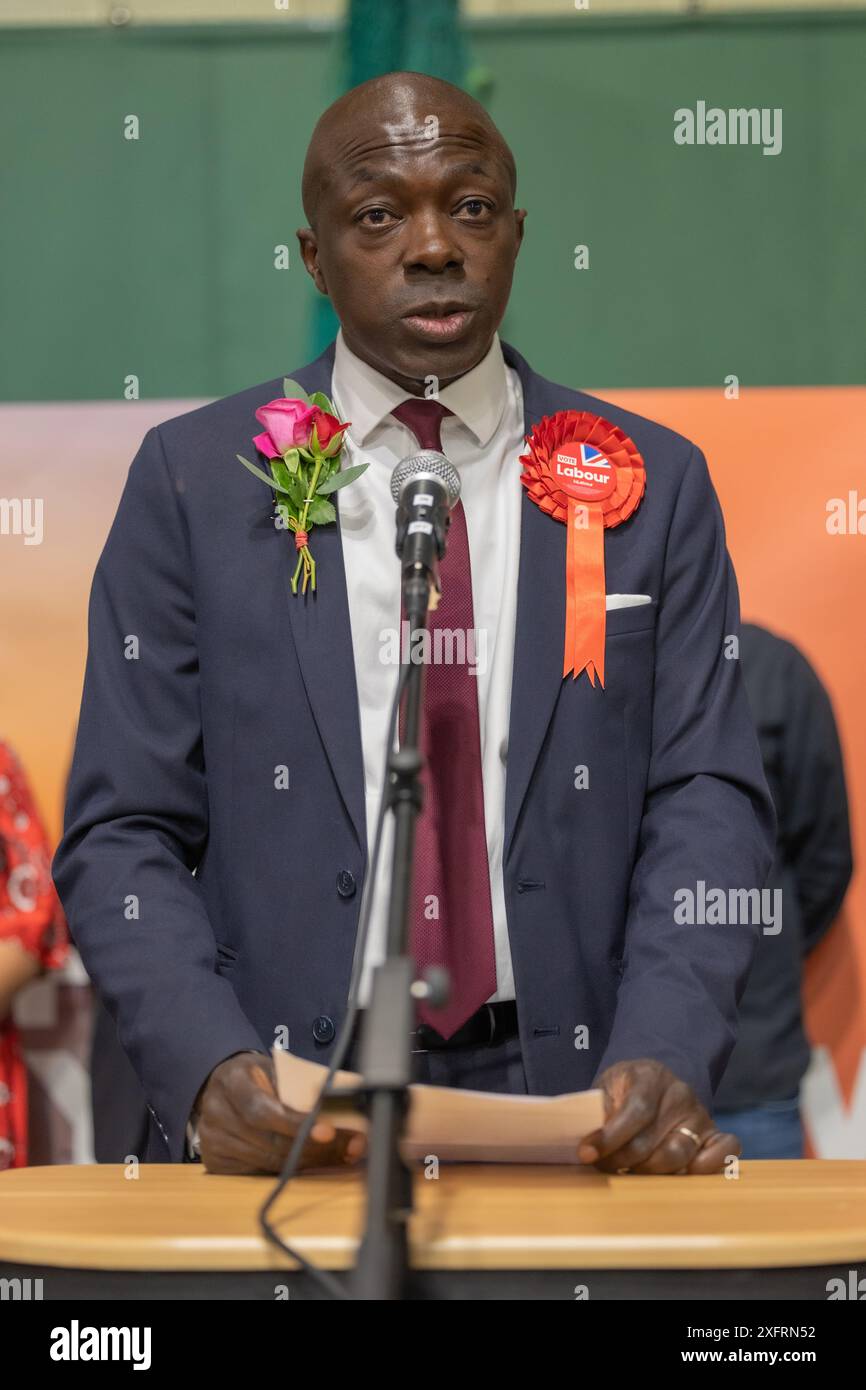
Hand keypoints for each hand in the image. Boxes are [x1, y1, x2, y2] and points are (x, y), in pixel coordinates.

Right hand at [197, 1051, 366, 1175]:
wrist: (222, 1085)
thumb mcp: (275, 1069)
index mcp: (232, 1081)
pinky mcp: (214, 1161)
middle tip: (347, 1146)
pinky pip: (258, 1172)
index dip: (296, 1124)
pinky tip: (311, 1162)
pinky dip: (288, 1170)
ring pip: (267, 1161)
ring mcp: (211, 1139)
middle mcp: (216, 1111)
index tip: (328, 1131)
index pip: (263, 1110)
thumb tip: (342, 1109)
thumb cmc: (258, 1077)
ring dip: (307, 1161)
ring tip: (338, 1155)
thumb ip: (301, 1087)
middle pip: (268, 1141)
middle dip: (313, 1147)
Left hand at [578, 1059, 738, 1174]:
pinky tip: (679, 1174)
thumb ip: (598, 1109)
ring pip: (679, 1154)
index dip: (610, 1136)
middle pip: (652, 1139)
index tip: (587, 1153)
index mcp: (651, 1076)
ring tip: (629, 1170)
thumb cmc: (624, 1090)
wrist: (652, 1083)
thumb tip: (588, 1140)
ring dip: (649, 1170)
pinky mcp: (715, 1135)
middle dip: (622, 1159)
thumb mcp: (606, 1088)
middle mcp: (680, 1094)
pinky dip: (707, 1166)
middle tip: (603, 1166)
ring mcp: (700, 1115)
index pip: (636, 1110)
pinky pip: (726, 1151)